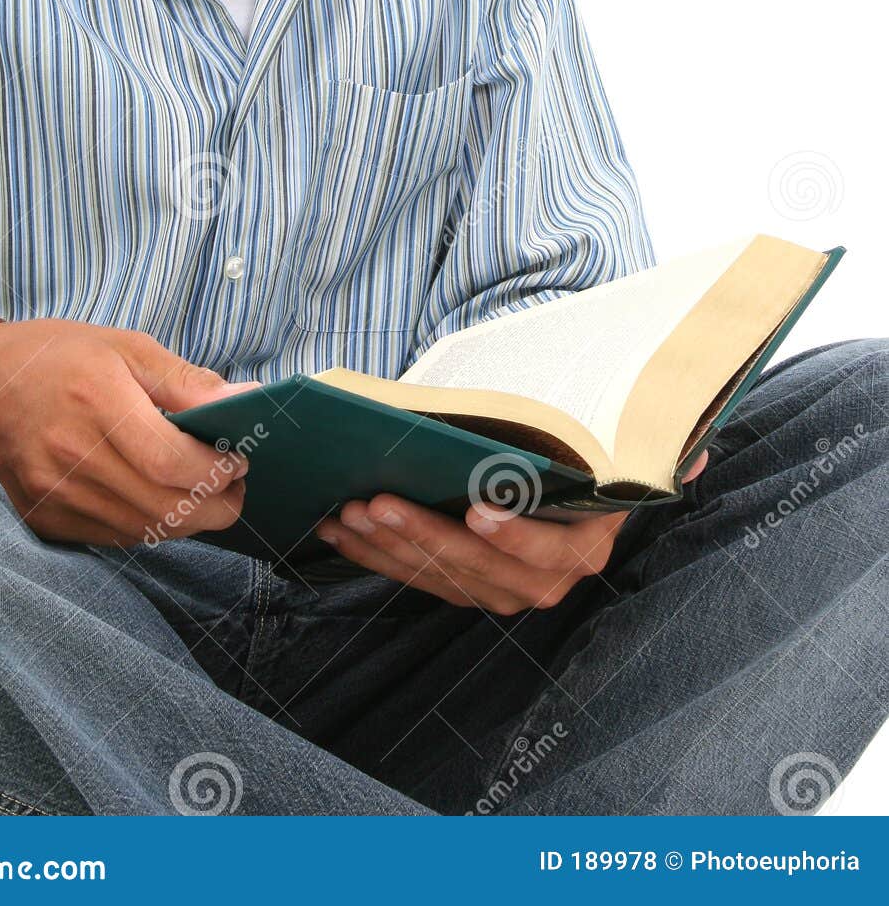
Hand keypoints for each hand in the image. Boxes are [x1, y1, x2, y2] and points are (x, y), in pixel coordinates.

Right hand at [0, 317, 258, 547]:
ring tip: (204, 493)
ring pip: (145, 531)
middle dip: (217, 506)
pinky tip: (160, 500)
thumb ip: (189, 382)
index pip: (173, 463)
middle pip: (166, 508)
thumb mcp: (126, 347)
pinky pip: (114, 538)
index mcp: (98, 402)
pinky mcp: (44, 518)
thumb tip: (249, 399)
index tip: (240, 460)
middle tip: (235, 486)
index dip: (219, 470)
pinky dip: (148, 525)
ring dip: (187, 520)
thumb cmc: (56, 356)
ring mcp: (55, 494)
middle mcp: (72, 456)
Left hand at [314, 447, 710, 614]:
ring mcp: (498, 588)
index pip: (550, 553)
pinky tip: (339, 529)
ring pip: (439, 578)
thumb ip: (656, 448)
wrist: (567, 471)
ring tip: (352, 512)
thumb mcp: (621, 446)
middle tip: (380, 502)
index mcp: (586, 547)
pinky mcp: (460, 584)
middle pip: (480, 570)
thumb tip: (696, 450)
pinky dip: (375, 556)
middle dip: (426, 539)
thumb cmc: (587, 450)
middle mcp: (544, 580)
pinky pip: (415, 578)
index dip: (514, 537)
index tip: (477, 508)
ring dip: (390, 550)